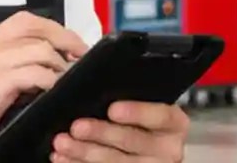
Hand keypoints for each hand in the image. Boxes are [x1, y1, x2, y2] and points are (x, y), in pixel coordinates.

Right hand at [0, 12, 88, 161]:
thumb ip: (12, 63)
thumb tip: (48, 63)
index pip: (28, 20)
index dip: (55, 29)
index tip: (73, 43)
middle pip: (38, 27)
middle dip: (66, 39)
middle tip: (82, 55)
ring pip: (40, 49)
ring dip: (61, 64)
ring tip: (69, 77)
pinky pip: (35, 73)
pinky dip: (52, 80)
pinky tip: (56, 89)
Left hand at [51, 101, 188, 161]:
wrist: (143, 152)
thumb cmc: (138, 122)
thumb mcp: (140, 107)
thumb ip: (126, 96)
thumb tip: (93, 81)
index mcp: (174, 124)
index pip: (162, 116)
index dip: (137, 112)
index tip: (113, 109)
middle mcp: (169, 150)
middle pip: (133, 140)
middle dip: (101, 133)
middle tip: (77, 127)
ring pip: (117, 162)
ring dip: (84, 153)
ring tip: (62, 143)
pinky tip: (63, 159)